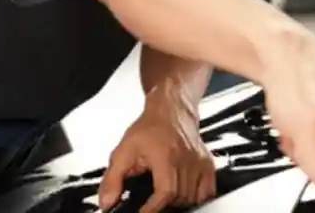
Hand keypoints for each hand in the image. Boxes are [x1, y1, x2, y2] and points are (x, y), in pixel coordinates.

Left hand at [98, 86, 216, 211]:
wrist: (170, 111)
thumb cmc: (149, 128)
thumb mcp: (123, 151)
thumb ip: (112, 179)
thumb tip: (106, 203)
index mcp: (165, 156)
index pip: (165, 192)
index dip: (153, 209)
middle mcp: (186, 160)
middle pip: (178, 198)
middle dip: (161, 205)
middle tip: (150, 201)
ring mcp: (199, 162)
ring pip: (191, 198)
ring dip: (177, 202)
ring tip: (163, 193)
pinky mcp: (208, 164)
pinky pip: (206, 192)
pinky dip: (194, 198)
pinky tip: (182, 192)